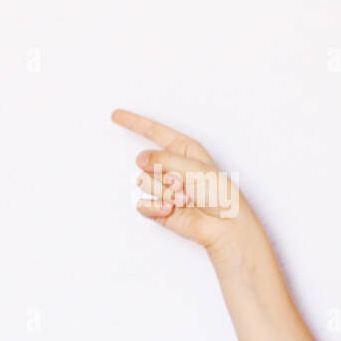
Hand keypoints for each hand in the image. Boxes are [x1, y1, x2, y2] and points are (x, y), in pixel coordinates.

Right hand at [111, 107, 253, 257]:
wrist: (224, 225)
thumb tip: (140, 158)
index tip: (116, 115)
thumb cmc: (219, 194)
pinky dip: (156, 208)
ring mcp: (164, 188)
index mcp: (185, 150)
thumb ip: (164, 159)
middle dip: (163, 175)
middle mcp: (172, 167)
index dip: (134, 123)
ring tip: (184, 200)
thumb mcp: (195, 168)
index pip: (155, 132)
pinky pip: (143, 204)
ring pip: (143, 183)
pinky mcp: (159, 207)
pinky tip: (171, 210)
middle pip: (146, 163)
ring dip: (163, 193)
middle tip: (182, 185)